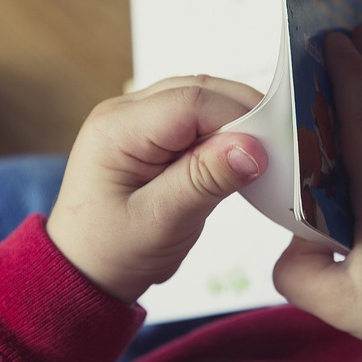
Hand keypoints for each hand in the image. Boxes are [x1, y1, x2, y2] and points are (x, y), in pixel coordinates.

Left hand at [47, 76, 267, 304]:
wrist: (83, 271)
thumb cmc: (112, 253)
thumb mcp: (161, 222)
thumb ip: (205, 180)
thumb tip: (254, 147)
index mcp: (116, 128)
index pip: (193, 101)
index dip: (239, 118)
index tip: (273, 150)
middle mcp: (124, 112)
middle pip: (200, 90)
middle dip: (244, 116)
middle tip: (279, 152)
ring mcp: (137, 118)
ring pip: (203, 99)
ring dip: (237, 123)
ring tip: (261, 159)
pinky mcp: (152, 133)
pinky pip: (197, 118)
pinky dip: (223, 133)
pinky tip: (238, 159)